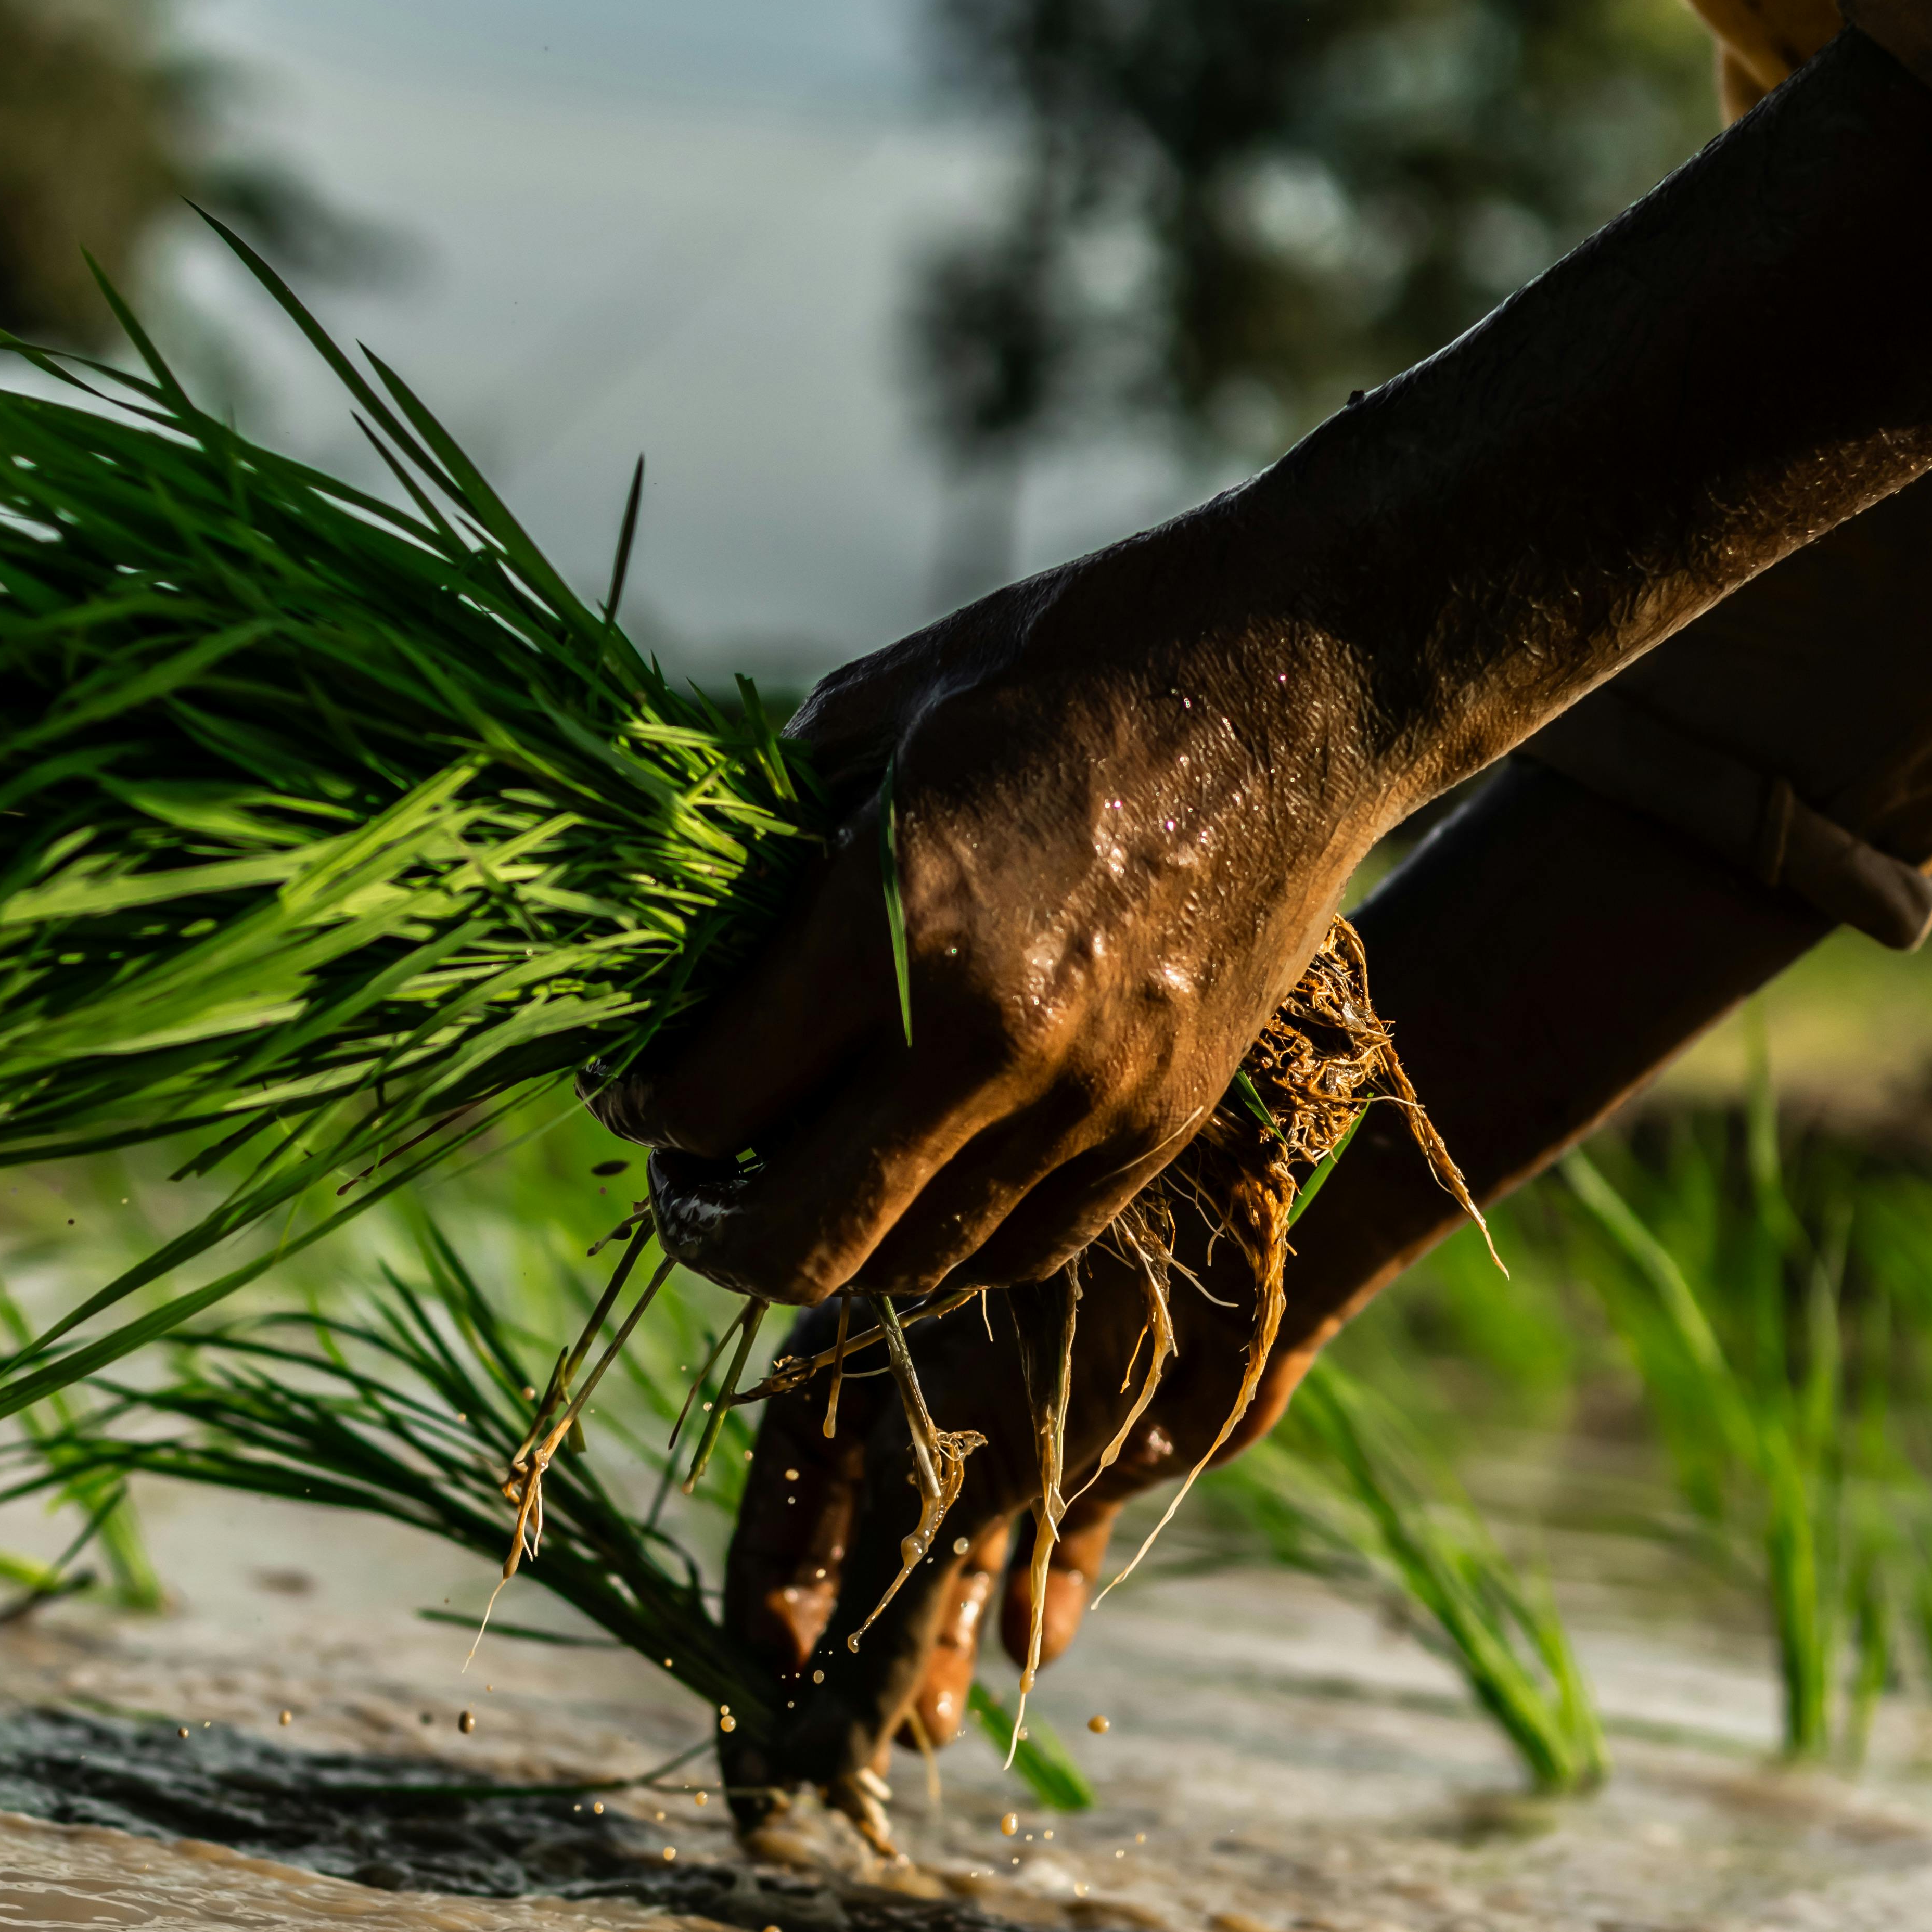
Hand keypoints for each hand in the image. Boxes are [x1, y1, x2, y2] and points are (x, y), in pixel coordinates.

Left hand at [601, 513, 1396, 1304]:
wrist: (1303, 680)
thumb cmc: (1082, 661)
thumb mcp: (890, 705)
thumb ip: (774, 823)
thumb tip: (678, 912)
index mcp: (897, 921)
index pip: (712, 1099)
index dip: (641, 1112)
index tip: (628, 1095)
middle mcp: (989, 1039)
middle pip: (798, 1242)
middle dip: (708, 1234)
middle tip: (684, 1188)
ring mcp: (1089, 1100)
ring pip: (912, 1270)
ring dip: (831, 1248)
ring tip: (797, 1186)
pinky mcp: (1162, 1125)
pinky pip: (1024, 1253)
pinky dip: (945, 1247)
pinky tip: (910, 1186)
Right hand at [718, 1205, 1312, 1827]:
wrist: (1205, 1256)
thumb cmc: (1034, 1334)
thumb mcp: (932, 1478)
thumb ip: (880, 1617)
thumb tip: (820, 1751)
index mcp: (837, 1385)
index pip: (775, 1528)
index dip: (765, 1629)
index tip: (770, 1729)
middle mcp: (911, 1408)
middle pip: (863, 1560)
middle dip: (860, 1659)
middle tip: (866, 1758)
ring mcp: (1005, 1429)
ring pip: (955, 1562)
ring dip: (943, 1647)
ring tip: (942, 1731)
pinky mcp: (1096, 1452)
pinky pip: (1054, 1545)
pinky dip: (1042, 1599)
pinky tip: (1037, 1653)